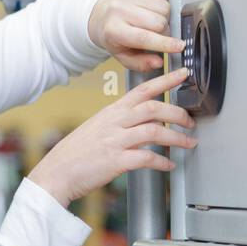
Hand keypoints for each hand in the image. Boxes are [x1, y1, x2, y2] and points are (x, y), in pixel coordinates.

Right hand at [28, 69, 196, 206]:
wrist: (56, 172)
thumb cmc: (75, 153)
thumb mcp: (96, 128)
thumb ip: (118, 122)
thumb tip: (140, 121)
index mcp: (111, 112)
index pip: (142, 90)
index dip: (166, 80)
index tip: (182, 73)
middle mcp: (114, 122)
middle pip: (154, 108)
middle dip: (178, 113)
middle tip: (190, 121)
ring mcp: (115, 141)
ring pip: (155, 131)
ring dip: (177, 138)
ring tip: (188, 143)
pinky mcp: (116, 161)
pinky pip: (147, 158)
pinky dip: (162, 162)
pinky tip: (169, 165)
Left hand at [87, 0, 185, 71]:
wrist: (102, 14)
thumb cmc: (115, 36)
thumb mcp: (124, 55)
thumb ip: (141, 63)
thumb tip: (158, 62)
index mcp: (113, 30)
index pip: (144, 37)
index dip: (165, 43)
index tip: (180, 46)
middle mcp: (117, 9)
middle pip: (159, 21)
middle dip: (164, 30)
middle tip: (157, 32)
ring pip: (163, 6)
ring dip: (163, 15)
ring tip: (151, 19)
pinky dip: (161, 1)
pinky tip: (150, 6)